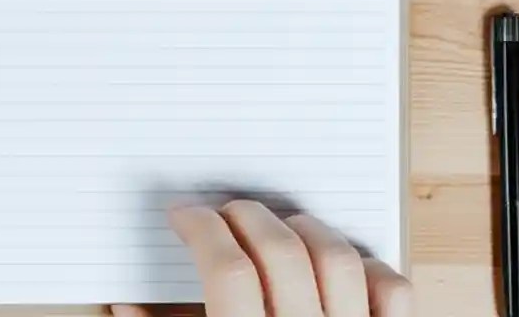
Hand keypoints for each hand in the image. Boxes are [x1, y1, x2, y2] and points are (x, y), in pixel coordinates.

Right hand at [113, 200, 410, 316]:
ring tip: (277, 226)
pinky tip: (341, 262)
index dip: (201, 229)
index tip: (184, 216)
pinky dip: (369, 268)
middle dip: (245, 216)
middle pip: (281, 251)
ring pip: (338, 260)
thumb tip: (124, 306)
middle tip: (222, 213)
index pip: (227, 269)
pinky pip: (393, 294)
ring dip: (304, 229)